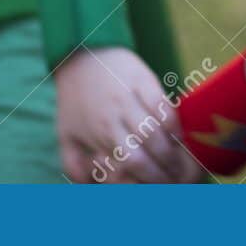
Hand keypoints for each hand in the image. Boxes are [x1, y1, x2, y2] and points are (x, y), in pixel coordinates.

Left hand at [53, 46, 202, 183]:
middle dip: (160, 174)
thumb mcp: (66, 134)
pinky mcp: (143, 79)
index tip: (153, 190)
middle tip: (172, 183)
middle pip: (141, 155)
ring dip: (170, 153)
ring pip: (155, 133)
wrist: (82, 54)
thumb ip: (74, 164)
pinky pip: (163, 105)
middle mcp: (113, 118)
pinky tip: (179, 136)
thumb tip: (89, 187)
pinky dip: (174, 123)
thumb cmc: (76, 99)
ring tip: (180, 165)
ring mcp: (128, 97)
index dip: (141, 182)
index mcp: (97, 133)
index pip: (123, 167)